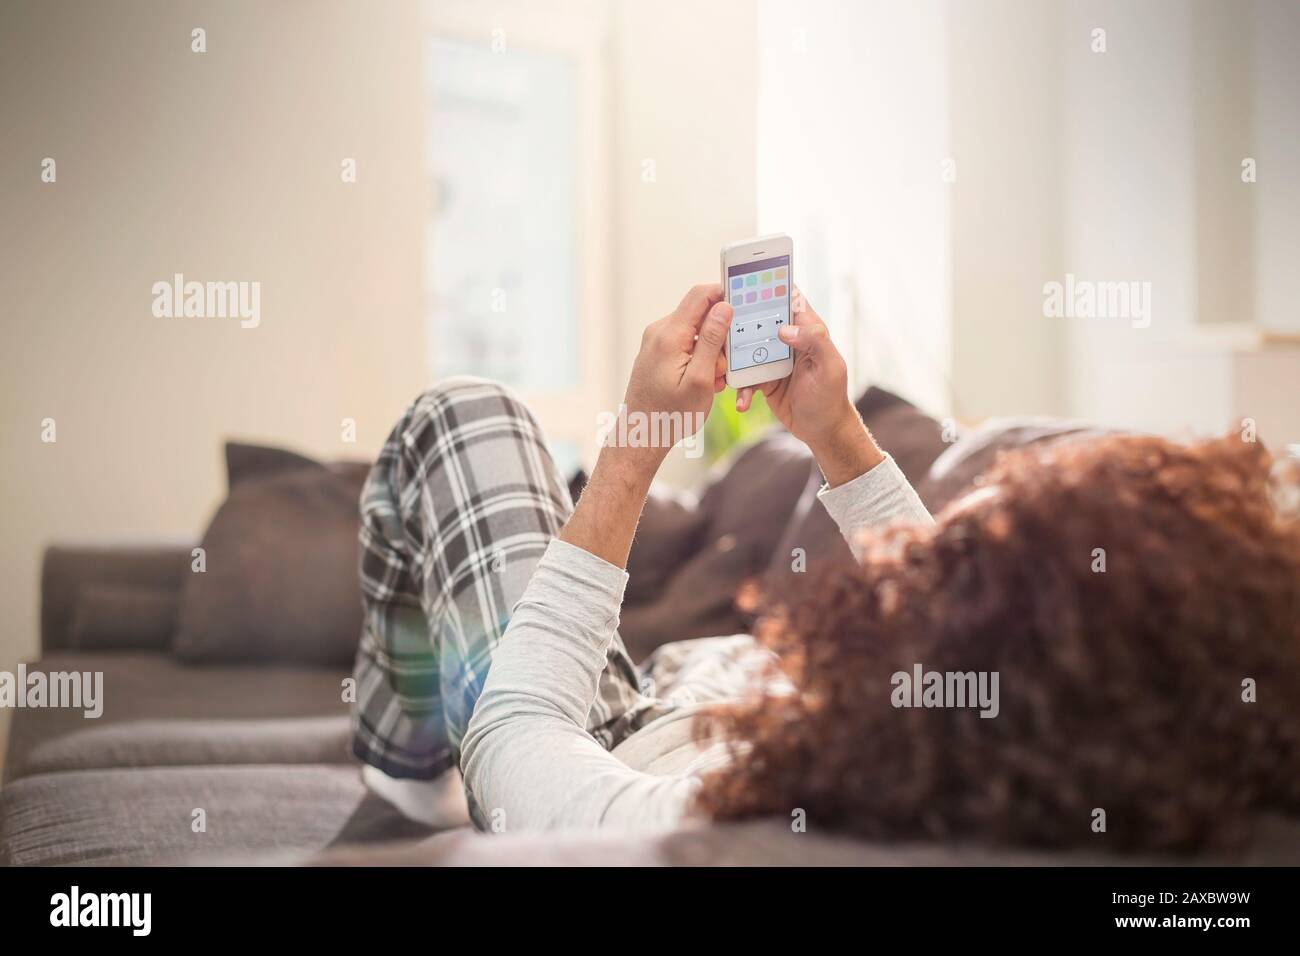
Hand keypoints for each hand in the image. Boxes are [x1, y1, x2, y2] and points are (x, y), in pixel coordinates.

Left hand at [565, 284, 729, 567]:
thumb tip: (724, 306)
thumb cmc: (671, 415)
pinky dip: (699, 357)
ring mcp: (655, 341)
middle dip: (720, 334)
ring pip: (695, 331)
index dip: (724, 294)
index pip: (700, 295)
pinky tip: (703, 381)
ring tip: (714, 380)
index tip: (744, 306)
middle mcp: (659, 331)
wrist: (640, 436)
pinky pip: (685, 343)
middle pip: (700, 313)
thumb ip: (713, 340)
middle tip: (726, 366)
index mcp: (670, 335)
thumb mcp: (700, 380)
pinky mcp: (656, 351)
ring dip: (711, 350)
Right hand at [735, 293, 882, 485]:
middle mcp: (789, 339)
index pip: (788, 298)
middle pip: (759, 320)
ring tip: (724, 371)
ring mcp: (773, 358)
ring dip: (733, 359)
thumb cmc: (831, 398)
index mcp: (808, 329)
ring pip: (745, 348)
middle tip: (721, 327)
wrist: (821, 430)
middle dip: (739, 323)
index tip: (745, 284)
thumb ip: (815, 342)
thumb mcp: (830, 368)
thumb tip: (785, 328)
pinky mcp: (763, 378)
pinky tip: (742, 403)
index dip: (768, 287)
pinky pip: (744, 377)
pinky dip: (741, 389)